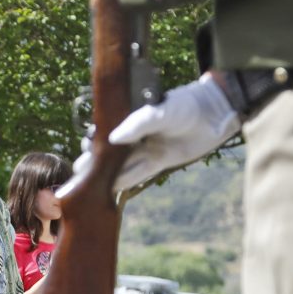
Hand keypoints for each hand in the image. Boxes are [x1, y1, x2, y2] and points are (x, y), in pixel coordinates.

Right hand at [64, 74, 240, 196]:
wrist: (216, 114)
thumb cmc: (187, 105)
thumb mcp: (161, 112)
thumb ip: (137, 124)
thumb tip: (112, 139)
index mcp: (133, 116)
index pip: (108, 131)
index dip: (93, 142)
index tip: (81, 151)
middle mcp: (138, 133)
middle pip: (111, 151)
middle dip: (94, 161)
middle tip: (76, 173)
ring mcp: (147, 148)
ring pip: (122, 164)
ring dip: (106, 174)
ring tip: (85, 184)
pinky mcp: (159, 161)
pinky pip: (137, 172)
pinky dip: (123, 179)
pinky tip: (109, 187)